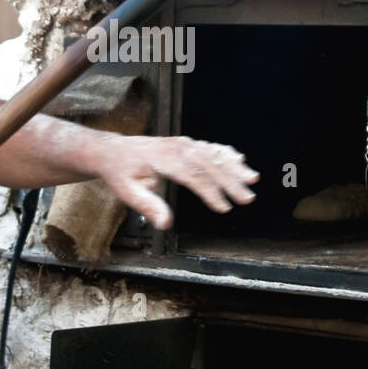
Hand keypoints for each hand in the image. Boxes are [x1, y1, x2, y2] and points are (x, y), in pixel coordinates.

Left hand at [90, 134, 258, 229]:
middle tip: (247, 198)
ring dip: (234, 166)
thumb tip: (165, 224)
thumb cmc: (121, 172)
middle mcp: (177, 148)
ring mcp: (183, 144)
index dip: (210, 192)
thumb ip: (147, 206)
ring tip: (253, 178)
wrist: (114, 151)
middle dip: (230, 181)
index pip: (192, 175)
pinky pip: (210, 147)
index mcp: (163, 158)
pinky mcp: (186, 144)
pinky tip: (240, 160)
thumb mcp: (127, 192)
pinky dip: (227, 154)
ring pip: (213, 154)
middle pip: (209, 164)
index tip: (224, 207)